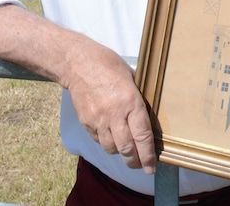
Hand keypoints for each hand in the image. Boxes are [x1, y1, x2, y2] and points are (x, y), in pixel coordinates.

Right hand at [0, 5, 157, 172]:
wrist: (77, 63)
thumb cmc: (107, 65)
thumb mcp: (131, 77)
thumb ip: (139, 99)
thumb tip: (149, 117)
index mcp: (130, 101)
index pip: (142, 136)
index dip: (148, 155)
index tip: (152, 167)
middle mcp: (114, 114)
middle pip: (127, 149)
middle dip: (135, 161)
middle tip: (141, 166)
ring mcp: (98, 119)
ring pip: (111, 148)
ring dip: (121, 154)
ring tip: (127, 152)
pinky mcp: (86, 122)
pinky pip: (99, 140)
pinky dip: (107, 144)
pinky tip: (112, 139)